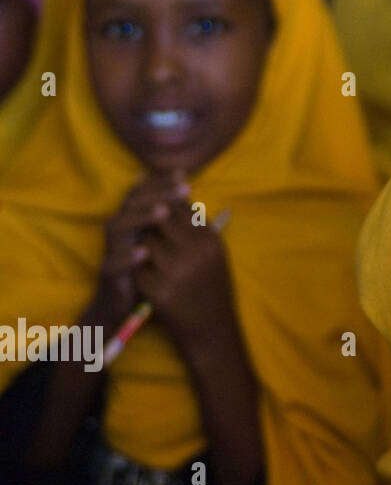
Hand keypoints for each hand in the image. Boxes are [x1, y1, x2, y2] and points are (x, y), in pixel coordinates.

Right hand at [89, 171, 189, 327]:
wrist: (125, 310)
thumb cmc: (149, 273)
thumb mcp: (163, 245)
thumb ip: (170, 221)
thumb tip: (188, 194)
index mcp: (134, 222)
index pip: (144, 193)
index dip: (161, 181)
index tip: (184, 174)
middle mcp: (121, 232)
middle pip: (131, 203)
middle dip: (158, 193)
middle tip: (185, 188)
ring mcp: (111, 252)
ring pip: (117, 227)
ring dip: (141, 217)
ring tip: (164, 212)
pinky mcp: (107, 275)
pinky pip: (113, 264)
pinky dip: (127, 257)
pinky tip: (144, 252)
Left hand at [133, 194, 239, 366]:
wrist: (212, 332)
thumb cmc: (212, 289)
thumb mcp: (213, 255)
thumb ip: (197, 227)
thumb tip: (173, 199)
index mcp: (211, 240)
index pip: (179, 206)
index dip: (164, 206)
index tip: (159, 214)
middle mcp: (197, 253)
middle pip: (159, 218)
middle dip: (150, 224)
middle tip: (150, 235)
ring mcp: (179, 273)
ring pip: (145, 243)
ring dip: (143, 249)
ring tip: (153, 262)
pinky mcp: (161, 293)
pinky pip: (138, 271)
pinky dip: (140, 274)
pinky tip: (150, 283)